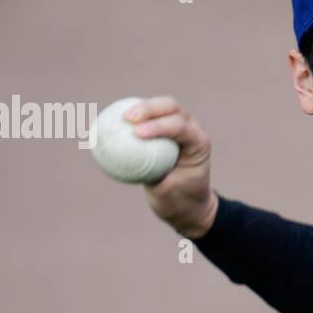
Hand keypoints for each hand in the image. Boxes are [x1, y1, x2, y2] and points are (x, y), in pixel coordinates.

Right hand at [126, 96, 218, 238]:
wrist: (188, 204)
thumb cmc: (179, 201)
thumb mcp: (167, 195)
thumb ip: (152, 177)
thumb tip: (125, 163)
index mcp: (199, 143)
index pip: (180, 127)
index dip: (159, 126)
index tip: (137, 133)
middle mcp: (191, 130)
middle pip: (172, 108)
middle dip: (150, 108)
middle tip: (128, 118)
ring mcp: (180, 127)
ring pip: (162, 107)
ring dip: (141, 107)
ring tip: (121, 116)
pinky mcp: (165, 130)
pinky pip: (149, 119)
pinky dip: (134, 117)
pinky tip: (113, 122)